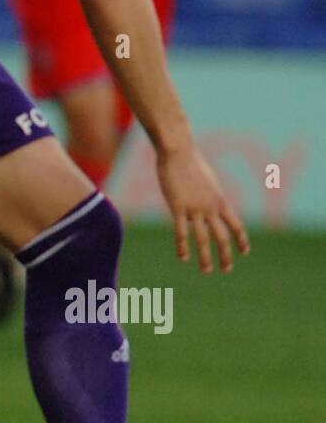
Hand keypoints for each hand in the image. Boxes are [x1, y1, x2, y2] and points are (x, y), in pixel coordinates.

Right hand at [156, 143, 249, 273]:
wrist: (178, 152)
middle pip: (223, 237)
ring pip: (204, 238)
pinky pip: (182, 232)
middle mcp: (211, 207)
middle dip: (226, 255)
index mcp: (220, 200)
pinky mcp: (178, 207)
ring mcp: (195, 208)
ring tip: (207, 271)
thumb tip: (210, 200)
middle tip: (226, 270)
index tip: (244, 252)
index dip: (242, 240)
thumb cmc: (190, 162)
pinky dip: (183, 247)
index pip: (236, 225)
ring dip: (206, 257)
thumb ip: (209, 194)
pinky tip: (183, 258)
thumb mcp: (207, 180)